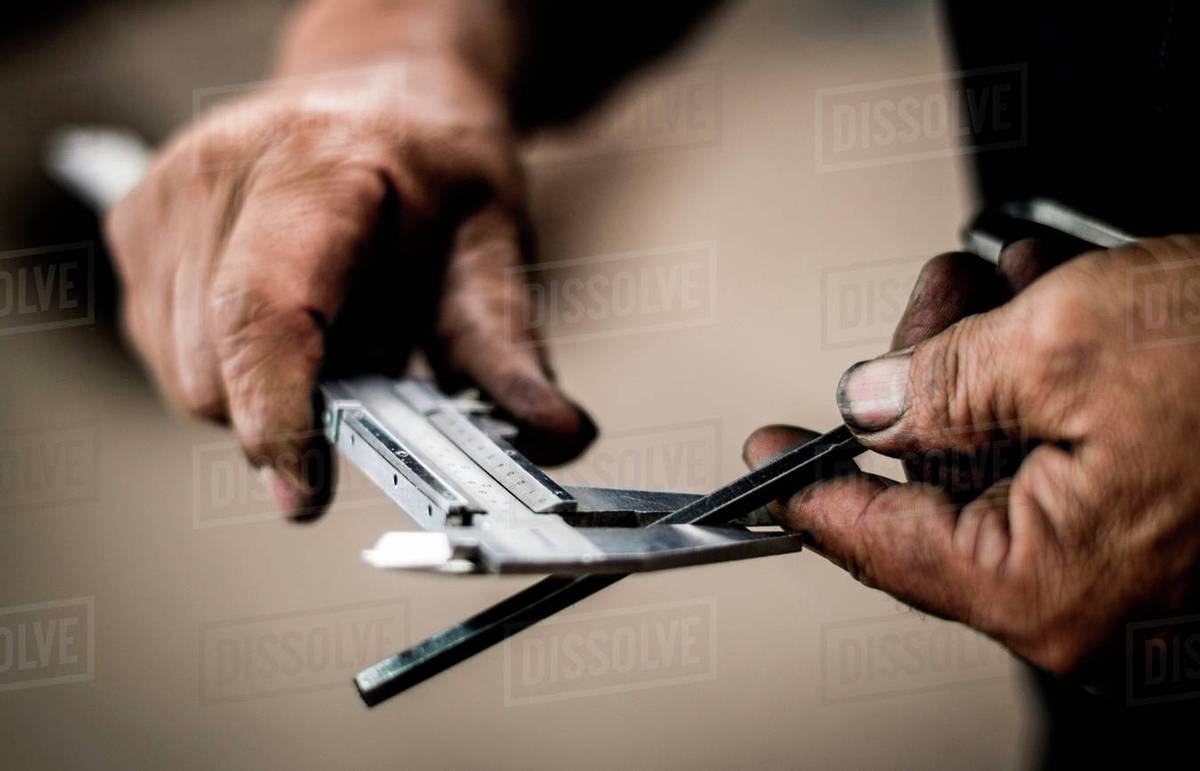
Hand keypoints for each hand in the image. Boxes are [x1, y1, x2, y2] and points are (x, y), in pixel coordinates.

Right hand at [105, 4, 594, 516]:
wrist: (379, 95)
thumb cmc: (436, 167)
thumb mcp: (494, 243)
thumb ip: (509, 346)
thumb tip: (555, 437)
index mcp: (316, 167)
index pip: (264, 314)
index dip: (277, 414)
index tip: (304, 491)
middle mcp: (218, 176)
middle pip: (216, 371)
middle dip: (295, 407)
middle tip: (370, 366)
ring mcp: (162, 201)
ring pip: (187, 377)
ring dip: (263, 387)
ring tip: (330, 323)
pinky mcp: (133, 227)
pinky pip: (167, 353)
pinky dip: (232, 363)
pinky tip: (289, 312)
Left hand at [745, 236, 1199, 682]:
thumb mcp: (1059, 345)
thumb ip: (936, 385)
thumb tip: (870, 405)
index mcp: (1047, 585)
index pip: (881, 548)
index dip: (810, 496)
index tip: (764, 467)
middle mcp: (1084, 593)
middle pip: (940, 488)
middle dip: (920, 384)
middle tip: (916, 315)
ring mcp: (1122, 556)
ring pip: (1000, 452)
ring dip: (982, 358)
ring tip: (989, 284)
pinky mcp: (1153, 510)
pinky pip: (1059, 443)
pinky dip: (1039, 369)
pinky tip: (1046, 299)